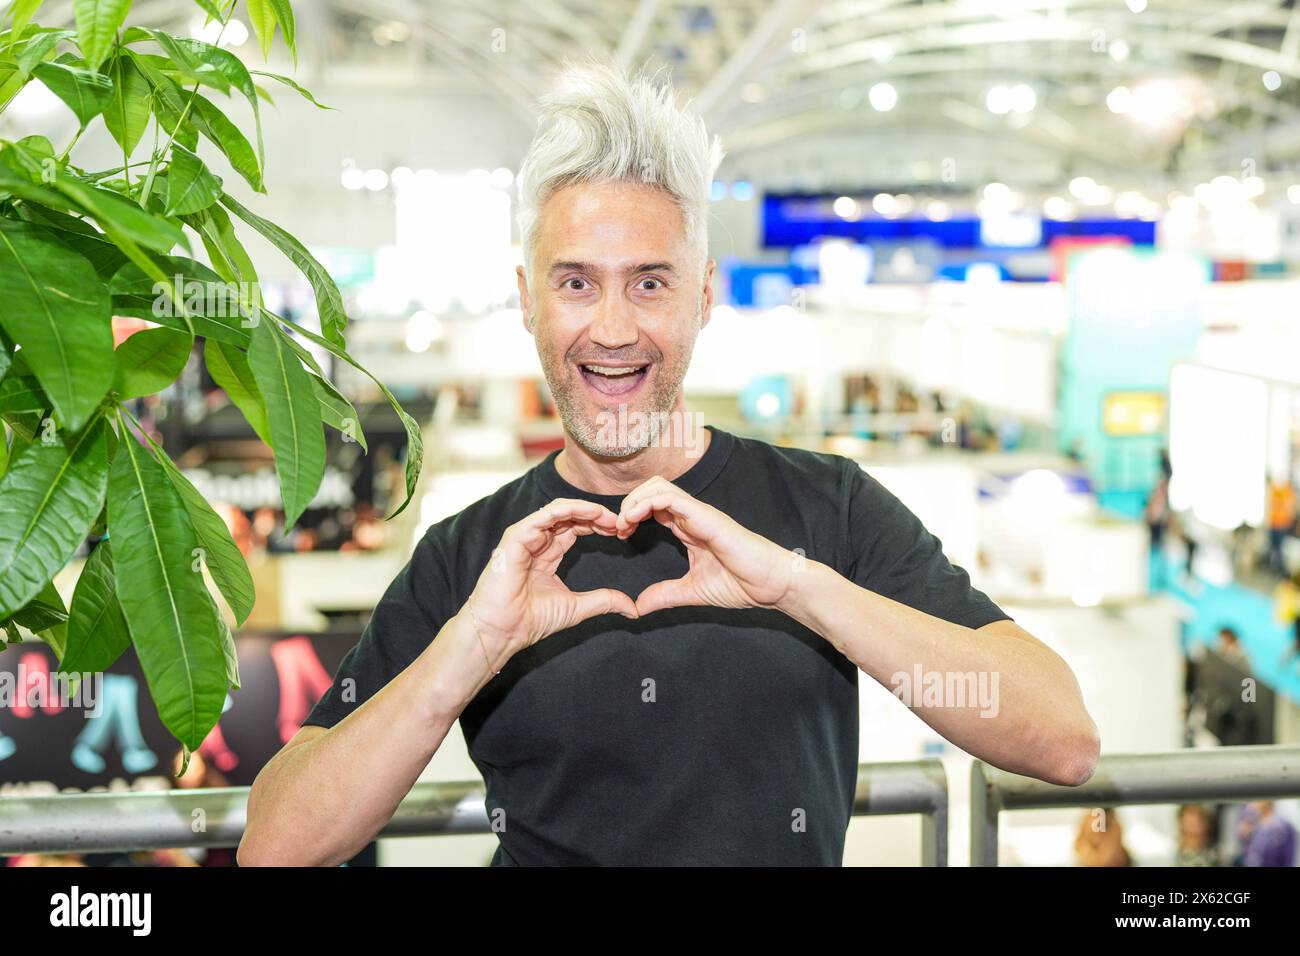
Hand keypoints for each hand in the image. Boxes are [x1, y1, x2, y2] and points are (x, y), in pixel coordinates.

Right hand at [464, 499, 637, 670]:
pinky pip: (543, 516)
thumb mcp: (577, 607)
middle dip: (596, 516)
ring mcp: (524, 537)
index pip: (575, 528)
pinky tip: (588, 514)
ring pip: (558, 511)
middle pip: (569, 516)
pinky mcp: (516, 538)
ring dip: (585, 510)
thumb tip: (633, 608)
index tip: (621, 531)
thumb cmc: (530, 620)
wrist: (502, 631)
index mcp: (547, 554)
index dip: (598, 526)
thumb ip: (604, 601)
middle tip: (621, 520)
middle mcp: (535, 541)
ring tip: (608, 516)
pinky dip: (567, 511)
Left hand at [615, 476, 800, 615]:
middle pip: (652, 489)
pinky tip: (634, 521)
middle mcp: (692, 516)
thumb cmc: (742, 584)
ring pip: (658, 487)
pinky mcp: (705, 516)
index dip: (632, 515)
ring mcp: (698, 513)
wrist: (771, 584)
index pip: (653, 506)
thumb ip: (666, 595)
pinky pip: (669, 498)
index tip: (621, 536)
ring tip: (623, 523)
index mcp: (689, 528)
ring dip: (634, 501)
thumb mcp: (693, 591)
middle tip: (618, 528)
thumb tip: (639, 606)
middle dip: (629, 503)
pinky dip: (645, 503)